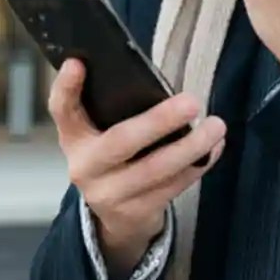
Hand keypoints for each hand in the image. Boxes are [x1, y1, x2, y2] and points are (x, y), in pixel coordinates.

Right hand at [48, 58, 225, 277]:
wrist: (114, 217)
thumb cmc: (113, 158)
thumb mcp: (100, 134)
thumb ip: (113, 109)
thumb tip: (153, 79)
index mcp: (74, 138)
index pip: (62, 110)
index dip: (66, 87)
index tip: (77, 62)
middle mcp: (85, 167)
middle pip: (121, 141)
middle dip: (159, 121)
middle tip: (192, 102)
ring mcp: (109, 195)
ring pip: (155, 170)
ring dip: (191, 147)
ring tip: (216, 126)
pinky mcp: (136, 213)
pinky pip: (172, 187)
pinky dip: (198, 166)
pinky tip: (214, 149)